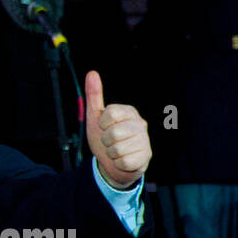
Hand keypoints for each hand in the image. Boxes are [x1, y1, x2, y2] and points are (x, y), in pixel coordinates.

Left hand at [84, 70, 150, 188]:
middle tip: (109, 142)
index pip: (110, 113)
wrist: (112, 164)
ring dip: (112, 154)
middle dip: (105, 141)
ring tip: (116, 152)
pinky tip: (122, 160)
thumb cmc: (105, 139)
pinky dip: (118, 164)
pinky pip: (124, 162)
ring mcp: (144, 141)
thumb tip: (92, 73)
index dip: (102, 124)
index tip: (104, 127)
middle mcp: (140, 124)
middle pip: (113, 133)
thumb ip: (94, 95)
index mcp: (129, 112)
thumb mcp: (96, 117)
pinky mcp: (145, 157)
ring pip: (118, 149)